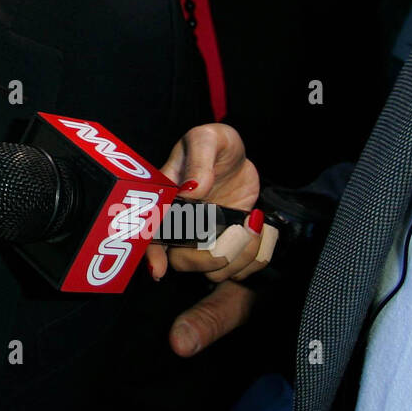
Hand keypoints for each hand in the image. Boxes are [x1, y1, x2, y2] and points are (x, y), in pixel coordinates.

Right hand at [144, 124, 264, 356]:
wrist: (239, 158)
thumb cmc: (215, 144)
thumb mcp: (207, 139)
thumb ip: (199, 161)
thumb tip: (192, 190)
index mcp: (168, 201)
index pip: (150, 233)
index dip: (151, 254)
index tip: (159, 270)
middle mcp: (182, 226)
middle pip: (183, 261)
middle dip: (210, 257)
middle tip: (240, 228)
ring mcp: (206, 239)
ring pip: (214, 271)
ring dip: (240, 255)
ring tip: (254, 223)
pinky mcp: (229, 245)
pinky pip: (240, 269)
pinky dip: (256, 256)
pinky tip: (261, 230)